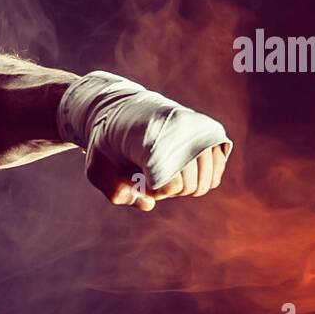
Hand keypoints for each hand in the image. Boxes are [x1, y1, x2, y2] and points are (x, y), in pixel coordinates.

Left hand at [87, 141, 229, 211]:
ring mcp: (195, 129)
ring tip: (167, 173)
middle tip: (152, 176)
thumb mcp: (97, 168)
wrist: (119, 110)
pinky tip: (186, 173)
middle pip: (190, 185)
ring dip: (186, 185)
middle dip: (169, 189)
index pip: (171, 184)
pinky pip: (217, 166)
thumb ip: (115, 191)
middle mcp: (179, 131)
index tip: (140, 181)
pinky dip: (205, 177)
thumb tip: (149, 203)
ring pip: (206, 179)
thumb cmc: (106, 145)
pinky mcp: (206, 130)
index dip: (156, 191)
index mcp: (151, 139)